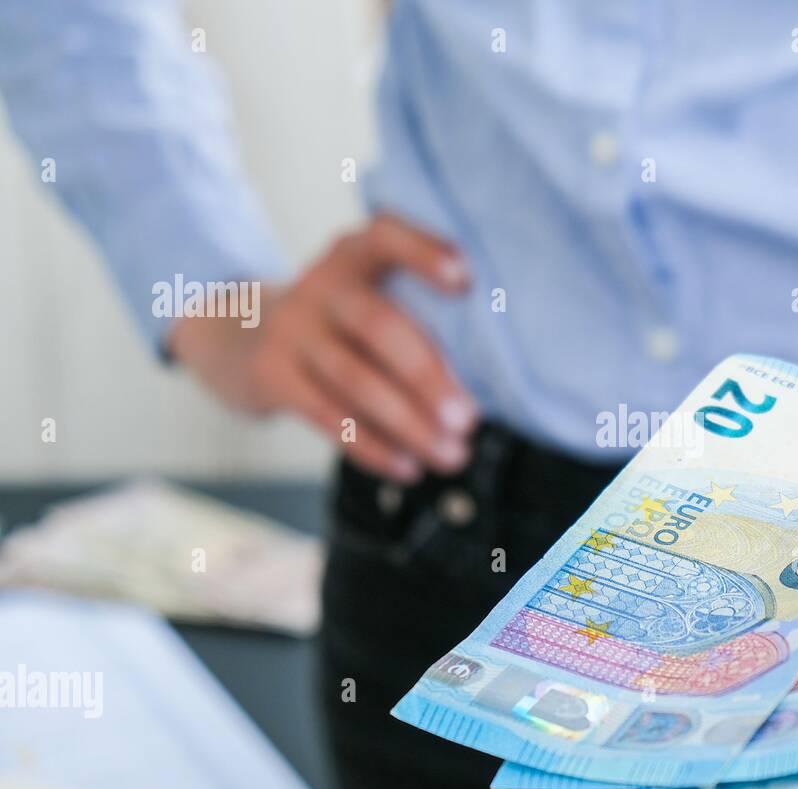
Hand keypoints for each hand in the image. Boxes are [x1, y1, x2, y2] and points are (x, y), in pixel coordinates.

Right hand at [169, 213, 476, 482]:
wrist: (239, 338)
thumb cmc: (341, 325)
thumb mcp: (365, 297)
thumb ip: (413, 318)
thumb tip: (483, 385)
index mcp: (354, 255)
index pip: (386, 236)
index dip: (424, 253)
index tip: (466, 279)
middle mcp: (321, 285)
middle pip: (378, 325)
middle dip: (427, 376)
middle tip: (469, 420)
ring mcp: (291, 328)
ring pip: (355, 381)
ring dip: (409, 425)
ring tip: (453, 456)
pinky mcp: (272, 374)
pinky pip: (328, 416)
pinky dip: (374, 447)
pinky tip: (410, 468)